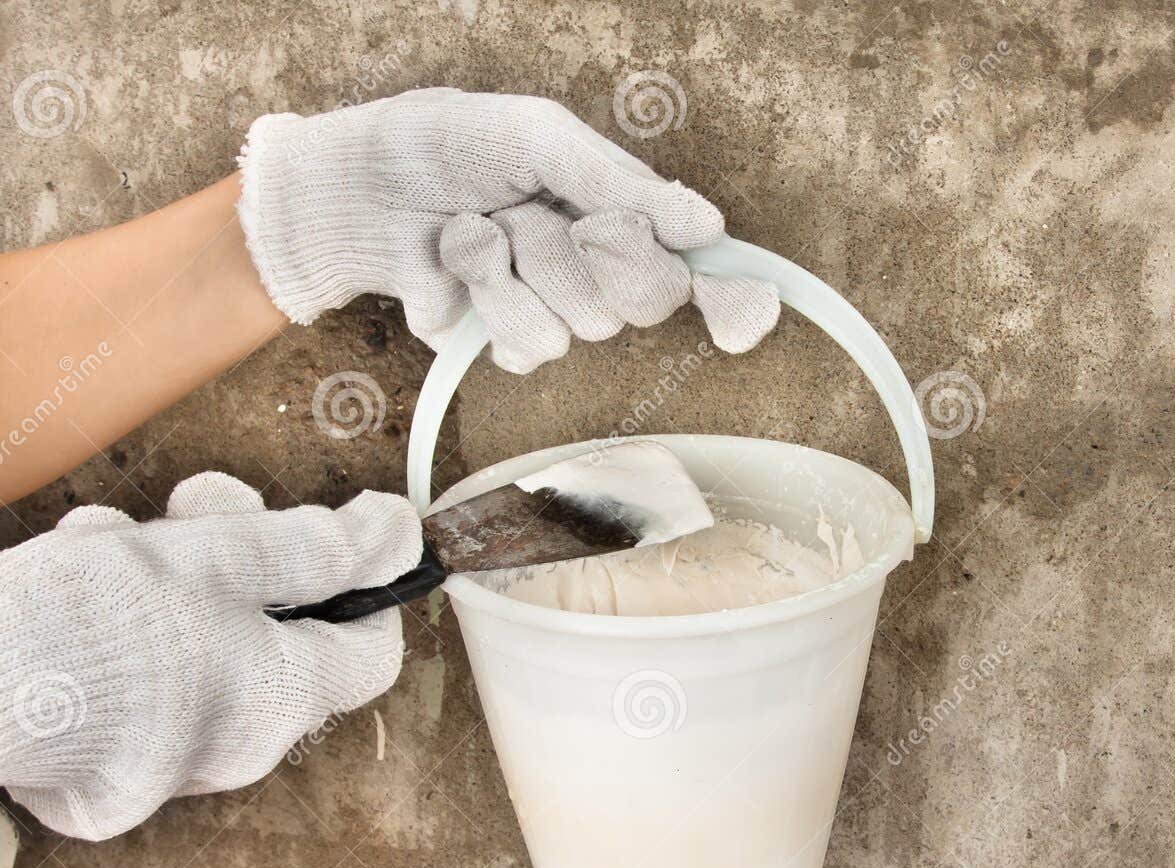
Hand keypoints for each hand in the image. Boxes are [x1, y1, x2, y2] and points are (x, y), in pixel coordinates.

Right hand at [0, 473, 420, 840]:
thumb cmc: (84, 626)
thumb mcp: (214, 560)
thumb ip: (313, 550)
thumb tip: (399, 537)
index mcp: (278, 702)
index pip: (368, 653)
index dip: (363, 586)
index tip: (337, 531)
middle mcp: (233, 749)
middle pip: (275, 633)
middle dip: (238, 552)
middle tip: (193, 503)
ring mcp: (162, 763)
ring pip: (196, 641)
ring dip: (164, 573)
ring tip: (107, 542)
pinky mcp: (96, 764)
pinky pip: (134, 675)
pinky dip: (111, 620)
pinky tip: (69, 580)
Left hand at [237, 87, 779, 371]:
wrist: (357, 188)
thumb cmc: (447, 145)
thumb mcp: (538, 138)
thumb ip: (620, 182)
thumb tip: (708, 227)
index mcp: (622, 214)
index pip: (699, 272)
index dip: (731, 301)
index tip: (745, 322)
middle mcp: (600, 270)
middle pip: (645, 301)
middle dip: (585, 250)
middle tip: (537, 211)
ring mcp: (555, 311)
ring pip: (579, 326)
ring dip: (517, 265)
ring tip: (480, 227)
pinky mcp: (504, 345)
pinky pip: (526, 349)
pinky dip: (482, 293)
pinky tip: (456, 262)